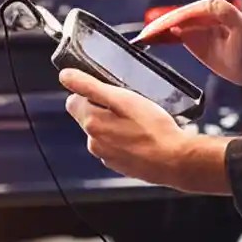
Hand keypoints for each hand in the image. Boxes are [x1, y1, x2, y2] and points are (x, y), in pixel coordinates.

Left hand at [60, 69, 231, 194]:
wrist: (176, 161)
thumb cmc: (153, 128)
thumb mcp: (122, 98)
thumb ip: (90, 86)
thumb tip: (65, 76)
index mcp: (91, 123)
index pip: (74, 100)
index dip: (92, 92)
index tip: (112, 93)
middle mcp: (94, 143)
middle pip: (90, 116)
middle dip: (106, 108)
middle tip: (131, 106)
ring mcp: (107, 157)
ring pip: (104, 130)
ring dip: (117, 123)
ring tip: (140, 122)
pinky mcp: (120, 165)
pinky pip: (116, 145)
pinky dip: (126, 139)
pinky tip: (143, 136)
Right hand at [133, 0, 241, 86]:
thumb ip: (228, 13)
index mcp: (211, 10)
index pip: (183, 13)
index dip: (167, 21)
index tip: (153, 30)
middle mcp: (202, 17)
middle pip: (174, 19)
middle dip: (157, 26)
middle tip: (141, 37)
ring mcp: (198, 29)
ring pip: (171, 27)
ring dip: (156, 31)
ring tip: (141, 39)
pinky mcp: (196, 41)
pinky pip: (174, 38)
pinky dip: (162, 39)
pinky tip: (151, 42)